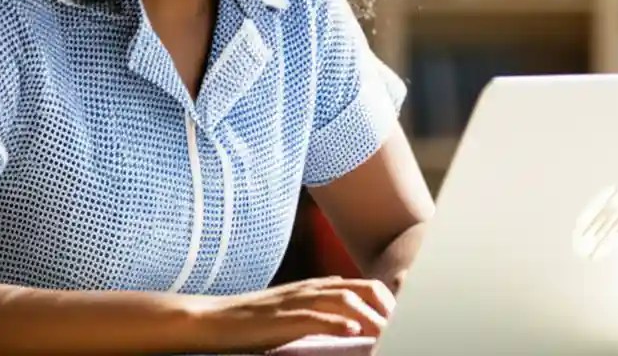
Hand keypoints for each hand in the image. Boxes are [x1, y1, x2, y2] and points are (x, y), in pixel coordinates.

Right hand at [188, 276, 394, 352]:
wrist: (212, 318)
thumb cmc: (250, 318)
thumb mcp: (290, 303)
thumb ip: (318, 298)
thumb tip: (347, 294)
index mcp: (314, 287)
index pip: (363, 286)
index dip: (388, 300)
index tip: (405, 318)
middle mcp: (310, 290)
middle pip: (361, 288)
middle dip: (387, 306)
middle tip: (404, 325)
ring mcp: (295, 302)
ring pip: (343, 300)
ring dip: (369, 315)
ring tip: (388, 331)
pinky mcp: (281, 319)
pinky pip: (313, 317)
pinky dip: (335, 322)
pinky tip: (352, 329)